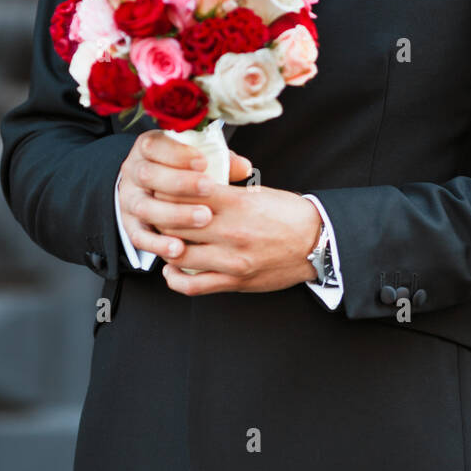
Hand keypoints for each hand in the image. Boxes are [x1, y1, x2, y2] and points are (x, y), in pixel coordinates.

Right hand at [117, 129, 251, 263]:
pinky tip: (179, 249)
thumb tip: (244, 168)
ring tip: (203, 218)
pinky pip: (139, 237)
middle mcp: (134, 172)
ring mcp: (130, 200)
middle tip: (208, 189)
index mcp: (148, 148)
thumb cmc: (183, 170)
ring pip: (145, 207)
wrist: (153, 188)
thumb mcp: (196, 158)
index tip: (203, 161)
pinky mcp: (130, 225)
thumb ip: (218, 160)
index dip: (177, 154)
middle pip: (149, 175)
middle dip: (180, 183)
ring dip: (174, 214)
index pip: (155, 145)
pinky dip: (158, 244)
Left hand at [158, 176, 323, 296]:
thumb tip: (195, 185)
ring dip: (164, 248)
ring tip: (161, 241)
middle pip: (175, 223)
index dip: (166, 189)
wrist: (317, 243)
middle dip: (159, 217)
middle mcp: (230, 231)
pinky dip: (175, 279)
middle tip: (152, 214)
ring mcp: (231, 259)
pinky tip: (171, 269)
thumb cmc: (288, 214)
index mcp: (236, 203)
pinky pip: (194, 285)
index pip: (186, 192)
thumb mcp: (258, 192)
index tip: (159, 188)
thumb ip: (226, 190)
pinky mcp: (235, 281)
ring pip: (178, 254)